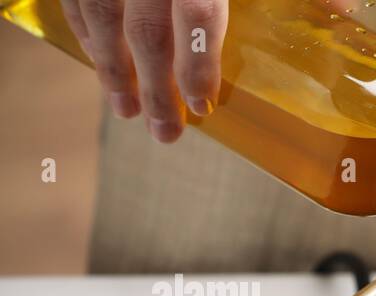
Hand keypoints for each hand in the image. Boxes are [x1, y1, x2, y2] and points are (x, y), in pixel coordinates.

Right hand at [60, 0, 228, 142]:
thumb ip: (214, 6)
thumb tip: (218, 61)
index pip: (197, 16)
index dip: (198, 66)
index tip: (202, 107)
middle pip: (148, 30)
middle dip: (156, 88)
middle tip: (164, 131)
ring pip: (104, 18)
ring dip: (114, 71)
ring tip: (126, 110)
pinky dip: (85, 32)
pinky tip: (97, 60)